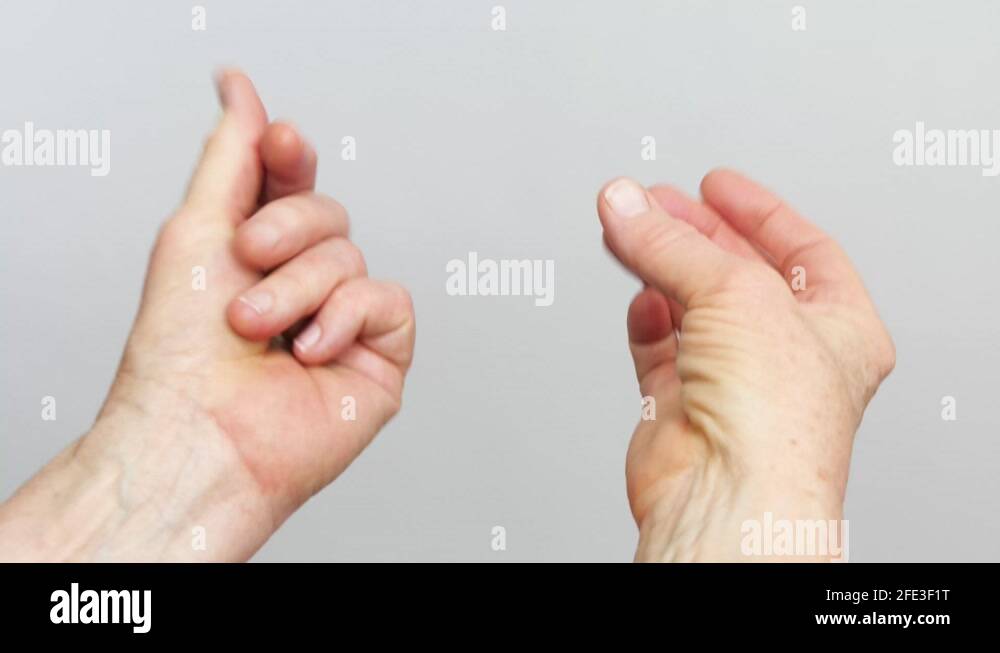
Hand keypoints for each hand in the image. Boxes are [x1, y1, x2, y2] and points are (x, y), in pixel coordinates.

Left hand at [0, 71, 414, 560]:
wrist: (201, 434)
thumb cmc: (181, 351)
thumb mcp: (199, 228)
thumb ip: (233, 156)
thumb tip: (241, 89)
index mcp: (257, 254)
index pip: (291, 184)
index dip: (290, 159)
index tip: (279, 143)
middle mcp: (301, 285)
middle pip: (327, 213)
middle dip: (285, 233)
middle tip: (248, 263)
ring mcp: (342, 321)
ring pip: (352, 257)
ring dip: (298, 290)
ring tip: (262, 331)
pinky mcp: (378, 356)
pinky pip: (389, 301)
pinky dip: (345, 320)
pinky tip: (310, 352)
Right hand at [597, 171, 893, 560]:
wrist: (727, 494)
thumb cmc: (774, 418)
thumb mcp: (734, 292)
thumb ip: (671, 243)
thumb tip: (626, 205)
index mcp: (838, 327)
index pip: (802, 250)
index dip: (758, 211)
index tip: (715, 185)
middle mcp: (788, 354)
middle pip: (737, 272)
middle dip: (694, 232)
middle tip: (654, 201)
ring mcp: (734, 379)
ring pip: (692, 305)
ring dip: (660, 266)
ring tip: (628, 228)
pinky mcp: (682, 403)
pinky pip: (660, 346)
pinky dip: (647, 317)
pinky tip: (639, 293)